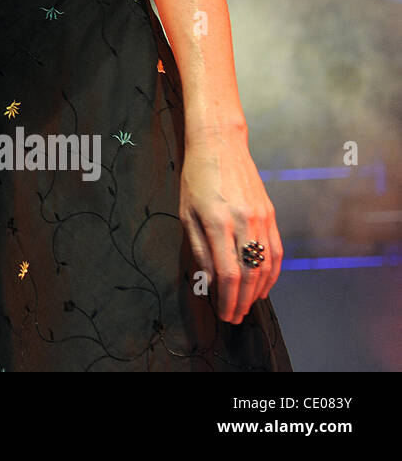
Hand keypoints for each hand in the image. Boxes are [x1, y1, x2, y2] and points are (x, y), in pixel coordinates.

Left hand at [179, 117, 282, 323]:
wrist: (220, 145)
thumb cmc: (196, 177)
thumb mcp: (186, 212)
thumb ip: (199, 248)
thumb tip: (209, 280)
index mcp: (217, 222)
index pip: (228, 273)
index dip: (227, 298)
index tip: (224, 313)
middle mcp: (244, 222)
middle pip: (249, 275)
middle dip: (242, 301)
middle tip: (235, 317)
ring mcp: (262, 218)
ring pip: (266, 266)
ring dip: (258, 291)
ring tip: (247, 306)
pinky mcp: (271, 214)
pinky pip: (276, 251)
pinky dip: (272, 273)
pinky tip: (263, 285)